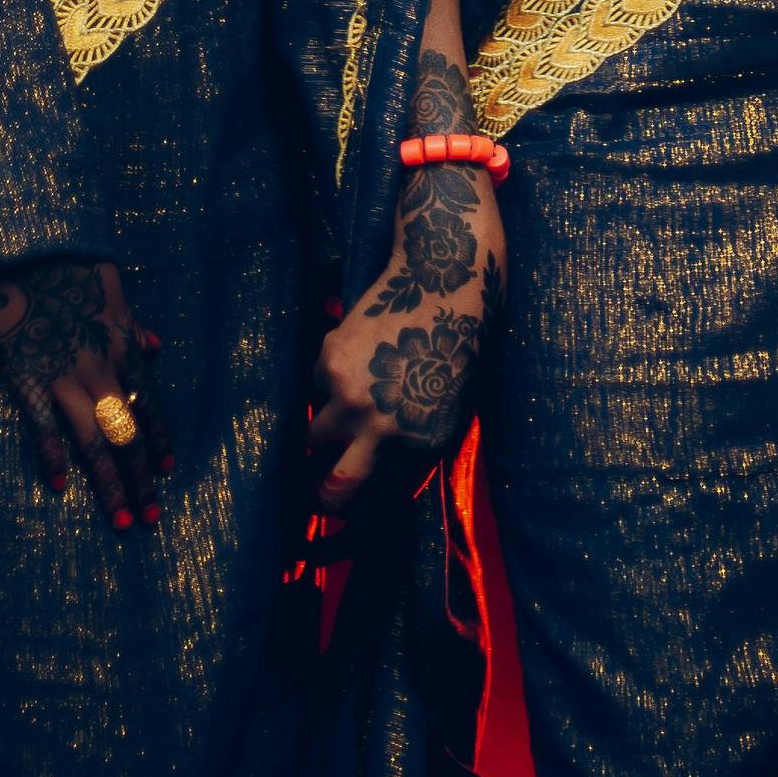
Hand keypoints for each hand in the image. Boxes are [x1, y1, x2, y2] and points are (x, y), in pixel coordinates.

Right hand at [0, 254, 170, 527]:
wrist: (27, 251)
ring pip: (94, 441)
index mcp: (122, 348)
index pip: (148, 404)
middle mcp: (101, 370)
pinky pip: (43, 426)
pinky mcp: (28, 379)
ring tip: (124, 521)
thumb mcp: (114, 289)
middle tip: (153, 518)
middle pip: (127, 435)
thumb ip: (134, 325)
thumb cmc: (70, 268)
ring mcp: (65, 378)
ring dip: (110, 484)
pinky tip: (60, 487)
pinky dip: (52, 456)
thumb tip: (156, 347)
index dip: (158, 439)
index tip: (165, 472)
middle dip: (141, 479)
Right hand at [308, 161, 503, 510]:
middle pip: (336, 483)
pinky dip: (331, 378)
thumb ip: (416, 436)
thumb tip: (385, 461)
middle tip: (326, 493)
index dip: (368, 492)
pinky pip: (318, 384)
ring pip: (318, 431)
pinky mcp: (329, 358)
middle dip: (330, 492)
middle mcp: (379, 425)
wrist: (444, 278)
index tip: (353, 498)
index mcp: (421, 440)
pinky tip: (357, 354)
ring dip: (330, 425)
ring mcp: (350, 393)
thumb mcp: (451, 403)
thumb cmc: (459, 340)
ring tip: (350, 402)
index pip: (382, 488)